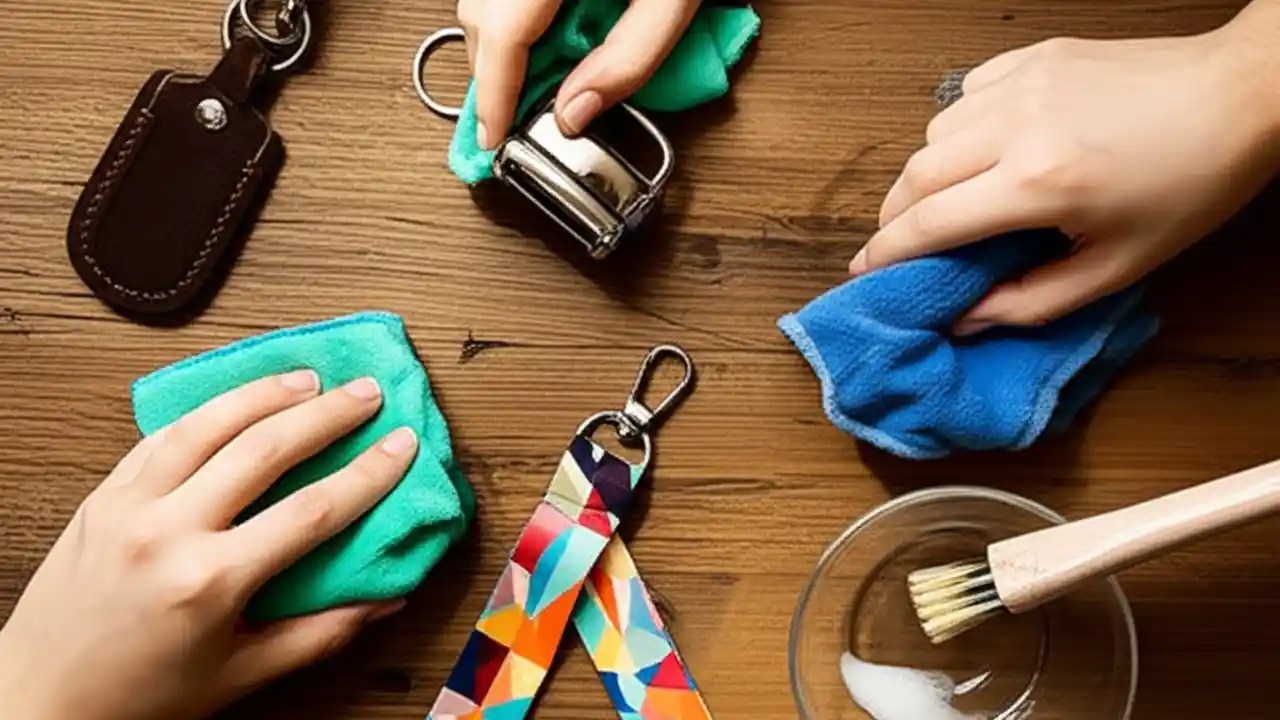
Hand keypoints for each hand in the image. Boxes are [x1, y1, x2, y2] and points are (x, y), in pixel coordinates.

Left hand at [0, 372, 416, 719]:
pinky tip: (238, 399)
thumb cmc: (143, 695)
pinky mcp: (102, 496)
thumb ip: (321, 633)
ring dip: (265, 393)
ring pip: (208, 426)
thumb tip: (388, 597)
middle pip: (264, 450)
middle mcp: (169, 532)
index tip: (402, 445)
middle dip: (326, 415)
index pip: (310, 511)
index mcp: (210, 581)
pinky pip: (161, 436)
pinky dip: (206, 410)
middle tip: (368, 392)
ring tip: (310, 377)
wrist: (38, 699)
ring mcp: (129, 506)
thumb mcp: (241, 674)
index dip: (367, 474)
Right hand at [458, 0, 698, 147]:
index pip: (502, 33)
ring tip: (543, 73)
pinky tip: (548, 30)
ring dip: (502, 43)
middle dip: (495, 72)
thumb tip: (575, 113)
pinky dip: (510, 14)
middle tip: (520, 114)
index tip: (493, 135)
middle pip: (481, 16)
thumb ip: (629, 59)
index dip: (493, 93)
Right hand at [852, 8, 1279, 334]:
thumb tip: (966, 319)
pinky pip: (965, 97)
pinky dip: (959, 130)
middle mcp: (1018, 125)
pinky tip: (987, 151)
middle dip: (895, 217)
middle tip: (898, 245)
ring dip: (928, 175)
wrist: (1239, 95)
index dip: (887, 254)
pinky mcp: (1033, 55)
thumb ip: (1031, 301)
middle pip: (914, 176)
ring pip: (933, 134)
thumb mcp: (1117, 266)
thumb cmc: (1190, 184)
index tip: (864, 273)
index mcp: (1039, 182)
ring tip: (951, 201)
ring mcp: (1022, 83)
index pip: (929, 224)